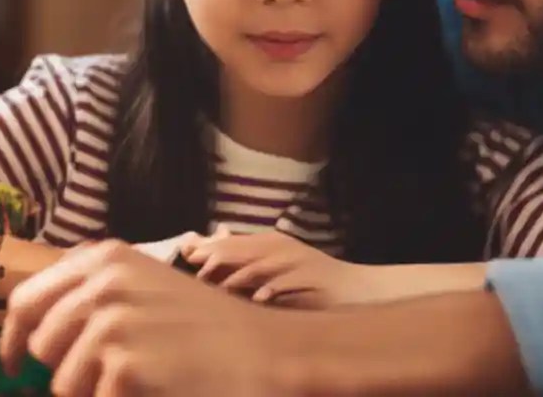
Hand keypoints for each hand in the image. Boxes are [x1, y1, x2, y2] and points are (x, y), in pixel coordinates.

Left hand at [0, 240, 308, 396]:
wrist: (263, 351)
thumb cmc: (204, 326)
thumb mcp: (145, 285)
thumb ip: (92, 293)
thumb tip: (29, 329)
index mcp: (104, 258)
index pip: (27, 299)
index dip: (12, 336)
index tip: (12, 364)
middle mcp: (102, 282)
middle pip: (39, 345)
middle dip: (62, 370)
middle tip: (105, 378)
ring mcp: (112, 323)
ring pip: (62, 382)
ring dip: (92, 392)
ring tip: (141, 379)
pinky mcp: (124, 364)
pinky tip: (155, 388)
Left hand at [182, 231, 366, 307]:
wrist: (353, 287)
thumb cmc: (309, 279)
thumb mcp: (277, 266)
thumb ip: (245, 261)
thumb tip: (210, 249)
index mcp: (271, 243)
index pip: (234, 242)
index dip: (211, 248)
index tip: (189, 256)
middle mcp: (282, 248)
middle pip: (244, 250)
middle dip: (219, 259)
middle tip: (198, 272)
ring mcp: (297, 262)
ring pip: (262, 265)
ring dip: (240, 277)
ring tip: (221, 289)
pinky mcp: (310, 279)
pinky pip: (287, 284)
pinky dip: (272, 290)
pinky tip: (258, 300)